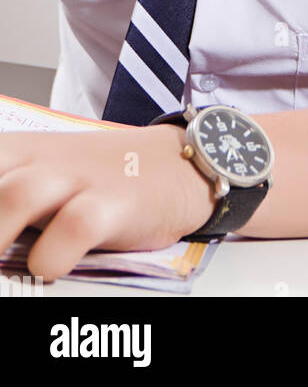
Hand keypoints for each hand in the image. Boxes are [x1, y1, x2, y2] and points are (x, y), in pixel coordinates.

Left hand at [0, 124, 215, 280]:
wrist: (178, 164)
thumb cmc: (102, 180)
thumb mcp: (42, 178)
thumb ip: (3, 198)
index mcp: (12, 153)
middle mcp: (38, 161)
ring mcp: (76, 178)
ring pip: (16, 196)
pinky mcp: (113, 200)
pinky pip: (74, 226)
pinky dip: (53, 254)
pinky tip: (50, 266)